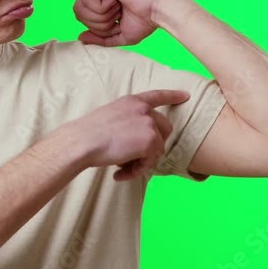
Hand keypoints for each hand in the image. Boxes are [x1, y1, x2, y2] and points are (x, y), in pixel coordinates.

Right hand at [65, 89, 190, 180]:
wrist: (82, 142)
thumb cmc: (88, 134)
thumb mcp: (110, 117)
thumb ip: (127, 122)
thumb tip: (135, 141)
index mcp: (132, 101)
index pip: (157, 95)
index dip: (173, 95)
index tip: (185, 95)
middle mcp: (143, 110)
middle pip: (166, 127)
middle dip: (156, 144)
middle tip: (138, 157)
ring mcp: (149, 124)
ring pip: (158, 148)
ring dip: (142, 161)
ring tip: (122, 168)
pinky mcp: (150, 141)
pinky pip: (151, 161)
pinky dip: (137, 170)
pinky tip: (120, 172)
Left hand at [73, 0, 175, 46]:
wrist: (157, 9)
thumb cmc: (144, 21)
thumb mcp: (117, 35)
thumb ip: (98, 37)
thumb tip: (80, 37)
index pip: (82, 17)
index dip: (98, 28)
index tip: (117, 22)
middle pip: (78, 13)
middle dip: (98, 24)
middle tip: (118, 15)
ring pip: (80, 8)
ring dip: (101, 17)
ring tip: (118, 8)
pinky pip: (85, 0)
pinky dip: (101, 8)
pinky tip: (116, 0)